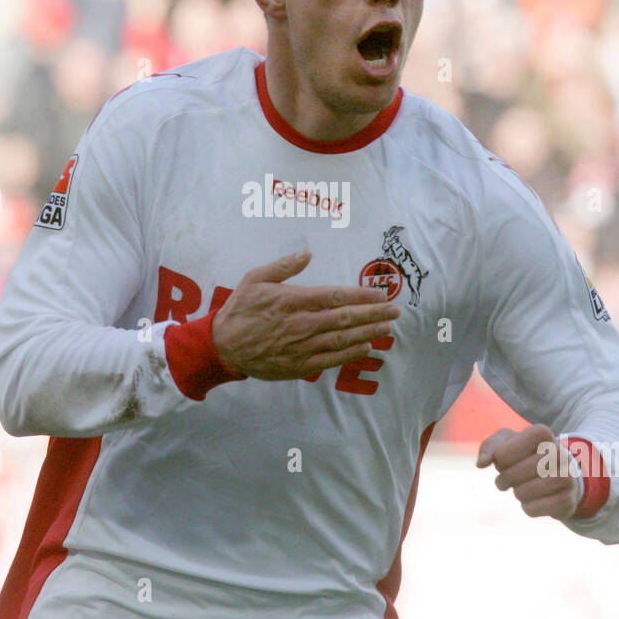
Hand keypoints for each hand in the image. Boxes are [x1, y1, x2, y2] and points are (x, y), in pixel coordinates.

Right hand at [211, 249, 399, 379]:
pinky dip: (351, 353)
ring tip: (388, 328)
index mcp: (292, 300)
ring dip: (369, 333)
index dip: (361, 295)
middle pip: (345, 318)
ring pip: (342, 339)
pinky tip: (366, 347)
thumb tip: (307, 252)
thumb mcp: (255, 278)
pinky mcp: (300, 366)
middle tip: (395, 310)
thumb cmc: (240, 309)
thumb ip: (283, 266)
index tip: (380, 293)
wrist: (223, 346)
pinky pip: (331, 359)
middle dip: (374, 313)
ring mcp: (302, 347)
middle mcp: (301, 324)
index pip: (335, 296)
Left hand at [476, 424, 581, 519]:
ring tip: (521, 488)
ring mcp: (568, 477)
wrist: (561, 472)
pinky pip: (533, 510)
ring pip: (523, 493)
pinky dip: (528, 508)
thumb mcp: (507, 442)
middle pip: (513, 474)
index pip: (504, 454)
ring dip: (517, 493)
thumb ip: (489, 447)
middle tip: (506, 480)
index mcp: (542, 433)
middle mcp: (560, 453)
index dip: (499, 460)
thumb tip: (481, 463)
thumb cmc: (527, 455)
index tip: (504, 460)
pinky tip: (535, 500)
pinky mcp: (568, 500)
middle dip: (504, 479)